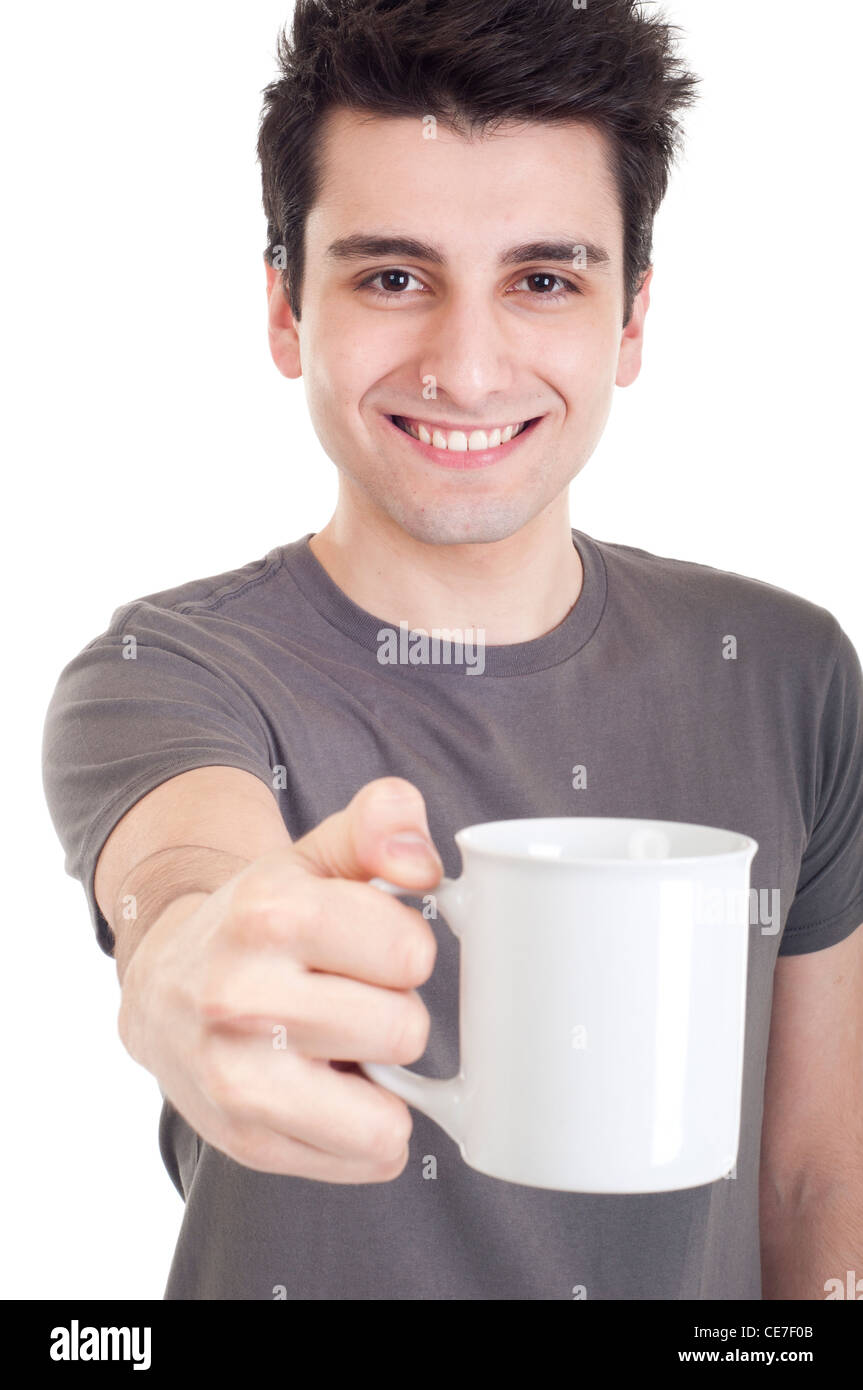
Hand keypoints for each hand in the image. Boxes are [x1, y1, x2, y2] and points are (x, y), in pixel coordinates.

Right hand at [117, 777, 443, 1181]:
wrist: (162, 986)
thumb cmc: (261, 921)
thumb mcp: (317, 855)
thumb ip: (383, 823)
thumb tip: (423, 866)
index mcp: (271, 913)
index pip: (412, 952)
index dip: (404, 949)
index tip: (366, 947)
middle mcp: (241, 997)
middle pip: (405, 1031)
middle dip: (392, 1015)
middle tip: (346, 999)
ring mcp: (237, 1079)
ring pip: (388, 1115)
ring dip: (382, 1083)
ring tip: (338, 1048)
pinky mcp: (246, 1142)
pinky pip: (368, 1158)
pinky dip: (364, 1130)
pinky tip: (325, 1090)